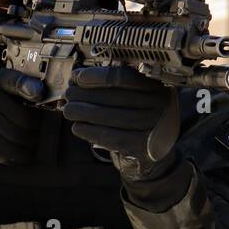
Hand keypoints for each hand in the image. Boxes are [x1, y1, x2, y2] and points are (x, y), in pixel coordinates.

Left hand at [62, 65, 179, 178]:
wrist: (157, 152)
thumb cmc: (140, 118)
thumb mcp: (136, 97)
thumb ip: (111, 87)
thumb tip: (78, 80)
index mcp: (156, 86)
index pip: (123, 77)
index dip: (97, 76)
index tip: (78, 77)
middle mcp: (159, 105)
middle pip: (113, 97)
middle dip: (85, 95)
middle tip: (69, 95)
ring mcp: (153, 128)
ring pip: (110, 117)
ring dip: (83, 113)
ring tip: (69, 110)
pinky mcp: (143, 147)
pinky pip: (110, 137)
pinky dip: (90, 131)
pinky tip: (78, 127)